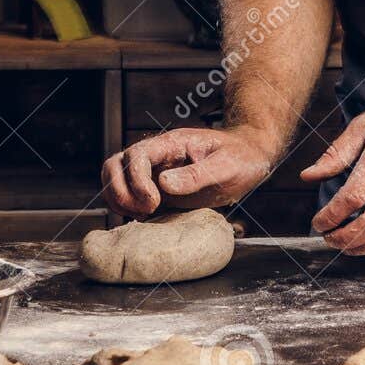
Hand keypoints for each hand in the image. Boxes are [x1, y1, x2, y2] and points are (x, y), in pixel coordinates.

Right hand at [102, 126, 274, 217]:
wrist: (249, 158)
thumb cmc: (241, 157)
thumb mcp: (226, 165)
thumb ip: (196, 174)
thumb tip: (163, 184)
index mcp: (171, 144)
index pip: (136, 155)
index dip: (136, 179)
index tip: (154, 202)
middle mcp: (157, 157)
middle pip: (115, 164)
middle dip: (119, 190)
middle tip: (143, 212)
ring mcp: (154, 173)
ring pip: (116, 179)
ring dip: (119, 199)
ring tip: (141, 217)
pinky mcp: (157, 189)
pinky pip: (129, 195)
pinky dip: (127, 208)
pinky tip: (144, 220)